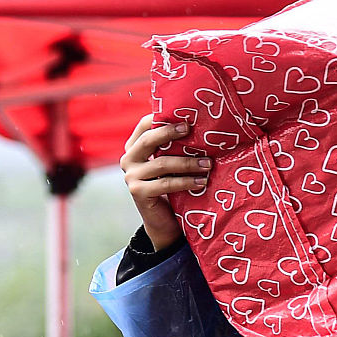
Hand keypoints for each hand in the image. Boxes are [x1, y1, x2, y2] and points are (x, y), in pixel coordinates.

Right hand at [120, 115, 211, 251]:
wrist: (165, 220)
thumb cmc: (172, 185)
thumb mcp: (171, 162)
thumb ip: (174, 146)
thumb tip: (198, 124)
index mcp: (134, 146)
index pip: (144, 125)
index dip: (162, 119)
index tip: (184, 116)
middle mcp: (128, 159)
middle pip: (148, 140)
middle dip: (170, 132)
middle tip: (191, 129)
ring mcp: (131, 176)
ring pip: (161, 164)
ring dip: (187, 162)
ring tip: (208, 164)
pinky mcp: (138, 192)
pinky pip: (165, 184)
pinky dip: (186, 182)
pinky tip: (201, 181)